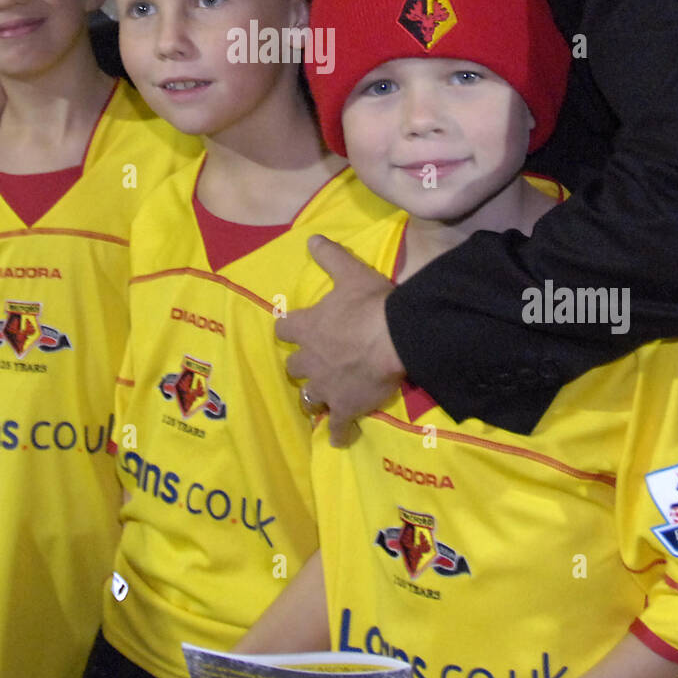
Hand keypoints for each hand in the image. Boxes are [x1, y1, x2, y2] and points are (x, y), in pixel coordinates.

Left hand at [276, 235, 404, 445]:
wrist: (394, 338)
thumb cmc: (370, 304)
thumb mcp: (350, 273)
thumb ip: (330, 256)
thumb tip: (311, 238)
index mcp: (307, 327)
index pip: (284, 329)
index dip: (290, 329)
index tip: (295, 330)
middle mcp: (310, 360)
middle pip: (293, 368)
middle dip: (302, 367)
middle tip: (315, 365)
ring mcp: (326, 387)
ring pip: (310, 398)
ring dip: (315, 398)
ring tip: (324, 400)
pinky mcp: (346, 407)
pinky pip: (338, 427)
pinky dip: (339, 433)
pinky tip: (340, 439)